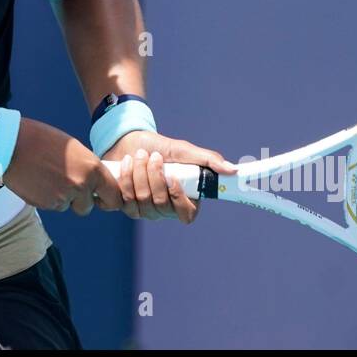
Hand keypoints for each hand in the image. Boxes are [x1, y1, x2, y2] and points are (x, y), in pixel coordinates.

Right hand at [2, 118, 123, 215]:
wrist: (12, 144)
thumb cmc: (42, 139)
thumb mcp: (74, 148)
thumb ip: (87, 167)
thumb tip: (94, 182)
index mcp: (92, 168)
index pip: (113, 195)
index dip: (108, 198)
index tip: (101, 197)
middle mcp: (81, 185)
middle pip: (88, 206)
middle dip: (80, 200)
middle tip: (69, 186)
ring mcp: (63, 197)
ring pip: (68, 206)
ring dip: (62, 198)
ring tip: (48, 177)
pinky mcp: (46, 204)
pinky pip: (53, 206)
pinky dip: (48, 198)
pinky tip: (39, 181)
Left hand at [100, 131, 236, 223]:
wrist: (128, 141)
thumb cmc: (159, 147)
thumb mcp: (183, 150)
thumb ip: (207, 160)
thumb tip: (232, 170)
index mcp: (183, 199)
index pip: (187, 215)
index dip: (179, 199)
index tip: (173, 177)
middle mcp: (164, 209)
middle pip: (161, 205)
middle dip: (155, 176)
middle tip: (153, 156)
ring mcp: (144, 210)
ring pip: (142, 201)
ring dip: (139, 173)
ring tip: (139, 155)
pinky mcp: (125, 206)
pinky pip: (124, 200)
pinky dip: (125, 177)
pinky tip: (126, 163)